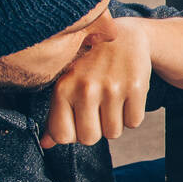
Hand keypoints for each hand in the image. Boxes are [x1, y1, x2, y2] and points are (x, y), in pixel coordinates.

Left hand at [42, 18, 150, 147]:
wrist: (123, 37)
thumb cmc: (89, 64)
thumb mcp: (68, 83)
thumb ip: (56, 115)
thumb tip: (45, 144)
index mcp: (63, 88)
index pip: (63, 136)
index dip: (73, 133)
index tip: (78, 121)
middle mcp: (86, 88)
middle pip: (89, 139)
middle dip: (95, 130)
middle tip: (98, 112)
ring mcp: (113, 88)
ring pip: (114, 133)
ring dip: (114, 123)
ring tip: (112, 102)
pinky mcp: (136, 87)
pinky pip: (134, 122)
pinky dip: (131, 115)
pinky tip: (126, 97)